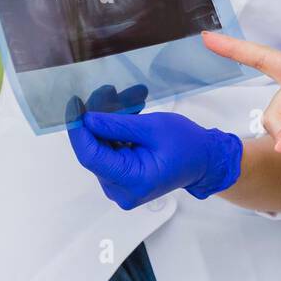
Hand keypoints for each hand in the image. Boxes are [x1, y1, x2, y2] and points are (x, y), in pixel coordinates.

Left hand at [65, 86, 242, 209]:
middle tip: (108, 91)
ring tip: (128, 98)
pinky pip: (111, 151)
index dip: (78, 129)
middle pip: (96, 149)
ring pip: (102, 148)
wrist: (206, 160)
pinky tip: (129, 112)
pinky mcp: (123, 179)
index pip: (91, 155)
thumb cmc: (187, 145)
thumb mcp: (153, 128)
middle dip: (100, 118)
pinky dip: (117, 131)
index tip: (74, 104)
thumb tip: (87, 119)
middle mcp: (121, 190)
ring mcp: (120, 187)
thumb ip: (117, 125)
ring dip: (111, 121)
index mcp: (132, 181)